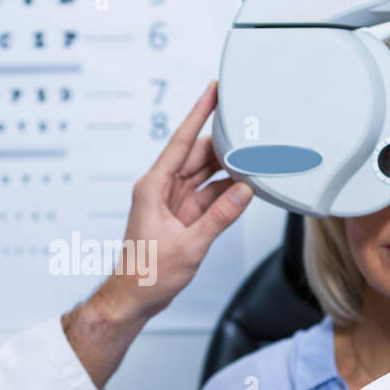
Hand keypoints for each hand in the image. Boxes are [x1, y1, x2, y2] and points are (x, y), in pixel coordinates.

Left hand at [61, 81, 252, 389]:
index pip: (180, 141)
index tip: (213, 91)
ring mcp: (172, 202)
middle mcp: (161, 189)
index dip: (198, 113)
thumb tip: (244, 191)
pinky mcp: (182, 216)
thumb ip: (220, 218)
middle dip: (224, 142)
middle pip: (197, 155)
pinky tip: (246, 186)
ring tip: (255, 156)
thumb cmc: (147, 274)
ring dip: (228, 168)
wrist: (134, 298)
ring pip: (205, 174)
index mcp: (153, 187)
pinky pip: (209, 195)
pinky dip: (227, 191)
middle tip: (250, 128)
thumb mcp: (189, 246)